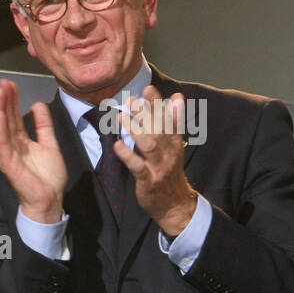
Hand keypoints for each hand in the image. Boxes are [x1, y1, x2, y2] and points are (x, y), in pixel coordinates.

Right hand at [0, 79, 67, 222]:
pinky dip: (0, 126)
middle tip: (3, 82)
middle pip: (6, 118)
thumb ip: (44, 126)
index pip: (14, 117)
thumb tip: (38, 104)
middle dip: (4, 100)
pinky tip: (0, 112)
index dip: (12, 100)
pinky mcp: (7, 163)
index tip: (11, 84)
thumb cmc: (48, 178)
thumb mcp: (49, 144)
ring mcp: (7, 154)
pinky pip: (2, 141)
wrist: (49, 201)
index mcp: (20, 142)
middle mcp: (11, 146)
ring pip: (1, 127)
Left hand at [114, 86, 197, 236]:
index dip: (159, 104)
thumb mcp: (174, 146)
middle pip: (159, 129)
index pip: (169, 120)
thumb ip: (173, 122)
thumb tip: (176, 97)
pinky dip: (128, 155)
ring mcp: (159, 167)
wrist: (175, 204)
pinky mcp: (148, 181)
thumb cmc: (168, 172)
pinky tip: (117, 145)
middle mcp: (169, 153)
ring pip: (149, 145)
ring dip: (135, 130)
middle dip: (146, 113)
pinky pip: (138, 167)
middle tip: (131, 99)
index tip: (148, 88)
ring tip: (121, 117)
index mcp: (175, 143)